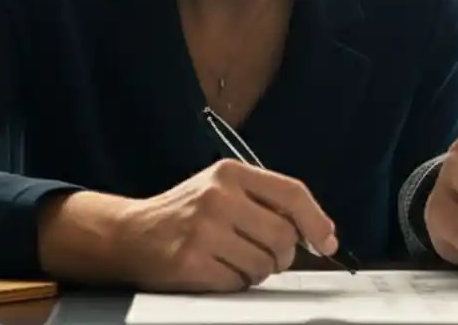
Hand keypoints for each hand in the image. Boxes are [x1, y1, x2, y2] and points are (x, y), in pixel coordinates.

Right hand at [38, 160, 337, 291]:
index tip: (327, 242)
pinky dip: (235, 283)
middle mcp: (218, 197)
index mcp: (231, 173)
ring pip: (263, 264)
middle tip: (270, 258)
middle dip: (284, 255)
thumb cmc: (185, 213)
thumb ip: (266, 202)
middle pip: (283, 236)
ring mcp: (203, 230)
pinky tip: (218, 270)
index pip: (292, 193)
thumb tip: (318, 232)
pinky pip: (237, 283)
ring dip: (258, 271)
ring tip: (237, 261)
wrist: (130, 233)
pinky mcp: (190, 262)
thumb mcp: (223, 189)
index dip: (317, 221)